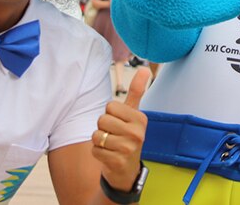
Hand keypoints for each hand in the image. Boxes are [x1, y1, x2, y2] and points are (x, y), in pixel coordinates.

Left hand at [92, 67, 149, 191]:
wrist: (127, 170)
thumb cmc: (128, 136)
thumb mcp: (133, 114)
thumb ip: (137, 91)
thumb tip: (144, 68)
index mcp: (141, 118)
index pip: (110, 106)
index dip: (110, 114)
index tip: (119, 123)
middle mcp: (137, 133)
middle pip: (102, 120)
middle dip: (103, 128)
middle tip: (114, 136)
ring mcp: (128, 148)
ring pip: (97, 135)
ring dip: (99, 141)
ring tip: (110, 146)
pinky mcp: (118, 162)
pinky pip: (95, 150)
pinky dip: (97, 153)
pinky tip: (108, 156)